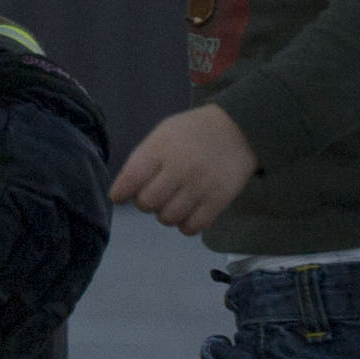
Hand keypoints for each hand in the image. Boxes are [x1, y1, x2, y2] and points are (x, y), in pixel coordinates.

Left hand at [0, 101, 110, 358]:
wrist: (60, 124)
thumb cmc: (1, 135)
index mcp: (26, 178)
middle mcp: (60, 208)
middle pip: (12, 270)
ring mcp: (81, 231)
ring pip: (37, 288)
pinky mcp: (92, 249)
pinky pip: (69, 293)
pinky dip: (42, 325)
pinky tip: (13, 352)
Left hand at [111, 103, 257, 238]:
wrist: (239, 130)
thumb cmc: (193, 132)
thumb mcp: (164, 133)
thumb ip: (142, 159)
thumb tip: (122, 191)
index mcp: (162, 148)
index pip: (131, 178)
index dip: (121, 192)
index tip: (120, 196)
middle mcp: (180, 168)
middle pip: (147, 203)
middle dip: (145, 202)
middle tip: (155, 194)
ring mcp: (200, 186)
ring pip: (167, 218)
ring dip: (165, 214)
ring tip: (174, 202)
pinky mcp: (218, 201)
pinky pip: (191, 227)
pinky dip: (185, 225)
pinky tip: (188, 212)